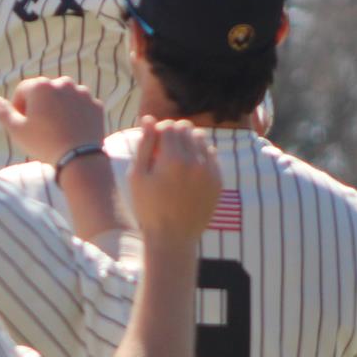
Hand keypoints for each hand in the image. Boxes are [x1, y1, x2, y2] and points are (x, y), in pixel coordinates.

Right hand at [0, 77, 106, 165]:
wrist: (80, 159)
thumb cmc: (44, 143)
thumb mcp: (16, 130)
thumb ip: (3, 113)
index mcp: (41, 86)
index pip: (22, 91)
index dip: (19, 108)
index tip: (22, 124)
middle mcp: (63, 83)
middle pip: (44, 92)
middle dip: (40, 106)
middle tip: (39, 128)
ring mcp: (82, 93)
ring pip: (64, 98)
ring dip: (58, 109)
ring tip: (57, 130)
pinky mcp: (96, 105)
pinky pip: (81, 107)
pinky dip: (76, 115)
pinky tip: (72, 131)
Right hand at [125, 117, 220, 243]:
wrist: (172, 238)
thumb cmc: (148, 207)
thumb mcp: (137, 176)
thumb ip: (144, 144)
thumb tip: (149, 119)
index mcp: (173, 159)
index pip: (170, 126)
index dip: (160, 130)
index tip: (154, 142)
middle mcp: (195, 162)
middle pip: (187, 128)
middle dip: (175, 133)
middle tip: (164, 148)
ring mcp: (210, 171)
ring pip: (202, 139)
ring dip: (189, 142)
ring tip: (177, 157)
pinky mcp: (218, 180)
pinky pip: (211, 155)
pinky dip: (200, 155)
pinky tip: (188, 169)